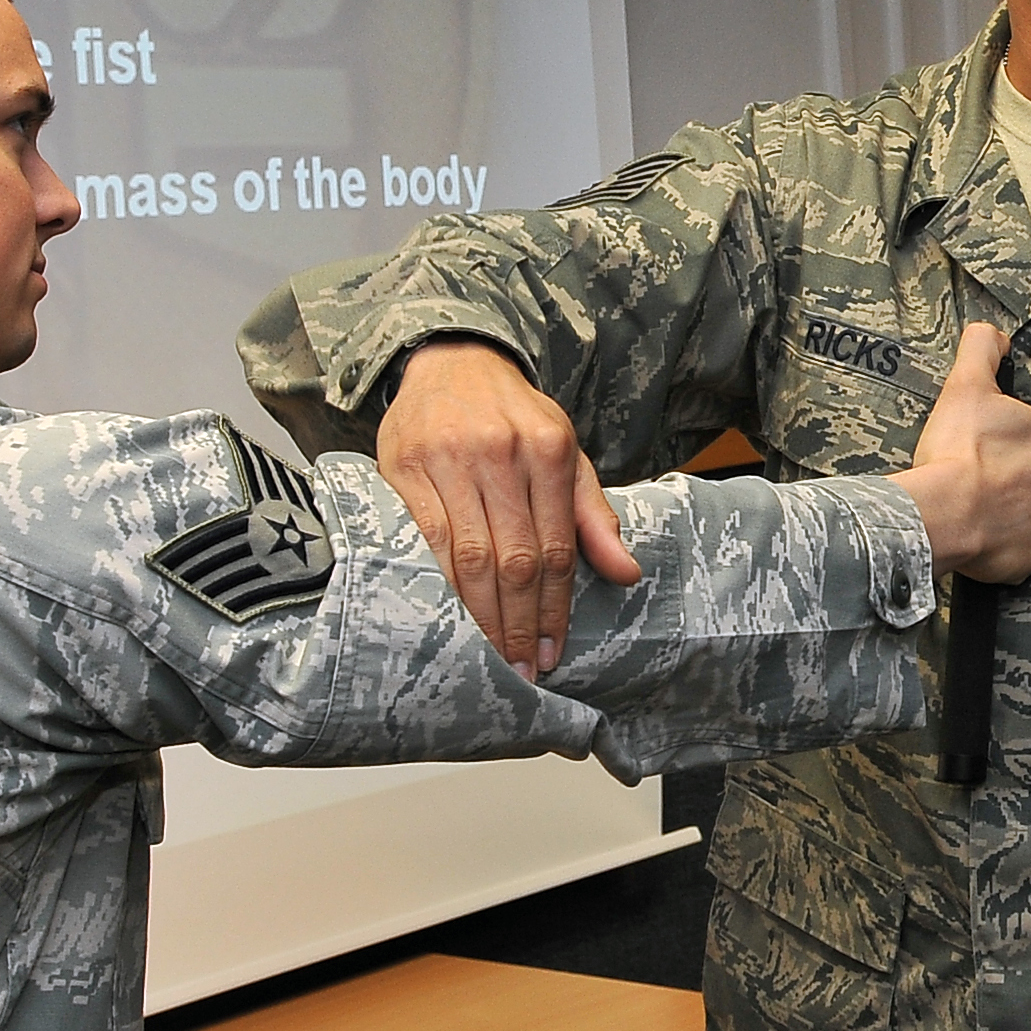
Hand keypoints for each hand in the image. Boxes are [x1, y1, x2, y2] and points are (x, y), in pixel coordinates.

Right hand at [377, 340, 640, 675]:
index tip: (554, 651)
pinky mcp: (405, 467)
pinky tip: (451, 617)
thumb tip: (626, 574)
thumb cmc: (515, 419)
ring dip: (482, 615)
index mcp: (549, 450)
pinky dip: (441, 585)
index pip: (555, 547)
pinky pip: (427, 540)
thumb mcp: (567, 454)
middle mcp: (501, 453)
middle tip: (523, 667)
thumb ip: (594, 516)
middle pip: (514, 559)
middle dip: (520, 622)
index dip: (555, 607)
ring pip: (470, 555)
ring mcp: (450, 459)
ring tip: (491, 656)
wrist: (451, 362)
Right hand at [891, 324, 1030, 582]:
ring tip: (978, 509)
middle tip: (978, 480)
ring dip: (1012, 510)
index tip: (979, 448)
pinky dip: (1009, 545)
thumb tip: (996, 334)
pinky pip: (1026, 549)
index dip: (1003, 440)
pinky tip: (984, 537)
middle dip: (1013, 476)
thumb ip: (982, 349)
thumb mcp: (965, 384)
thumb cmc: (956, 449)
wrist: (945, 512)